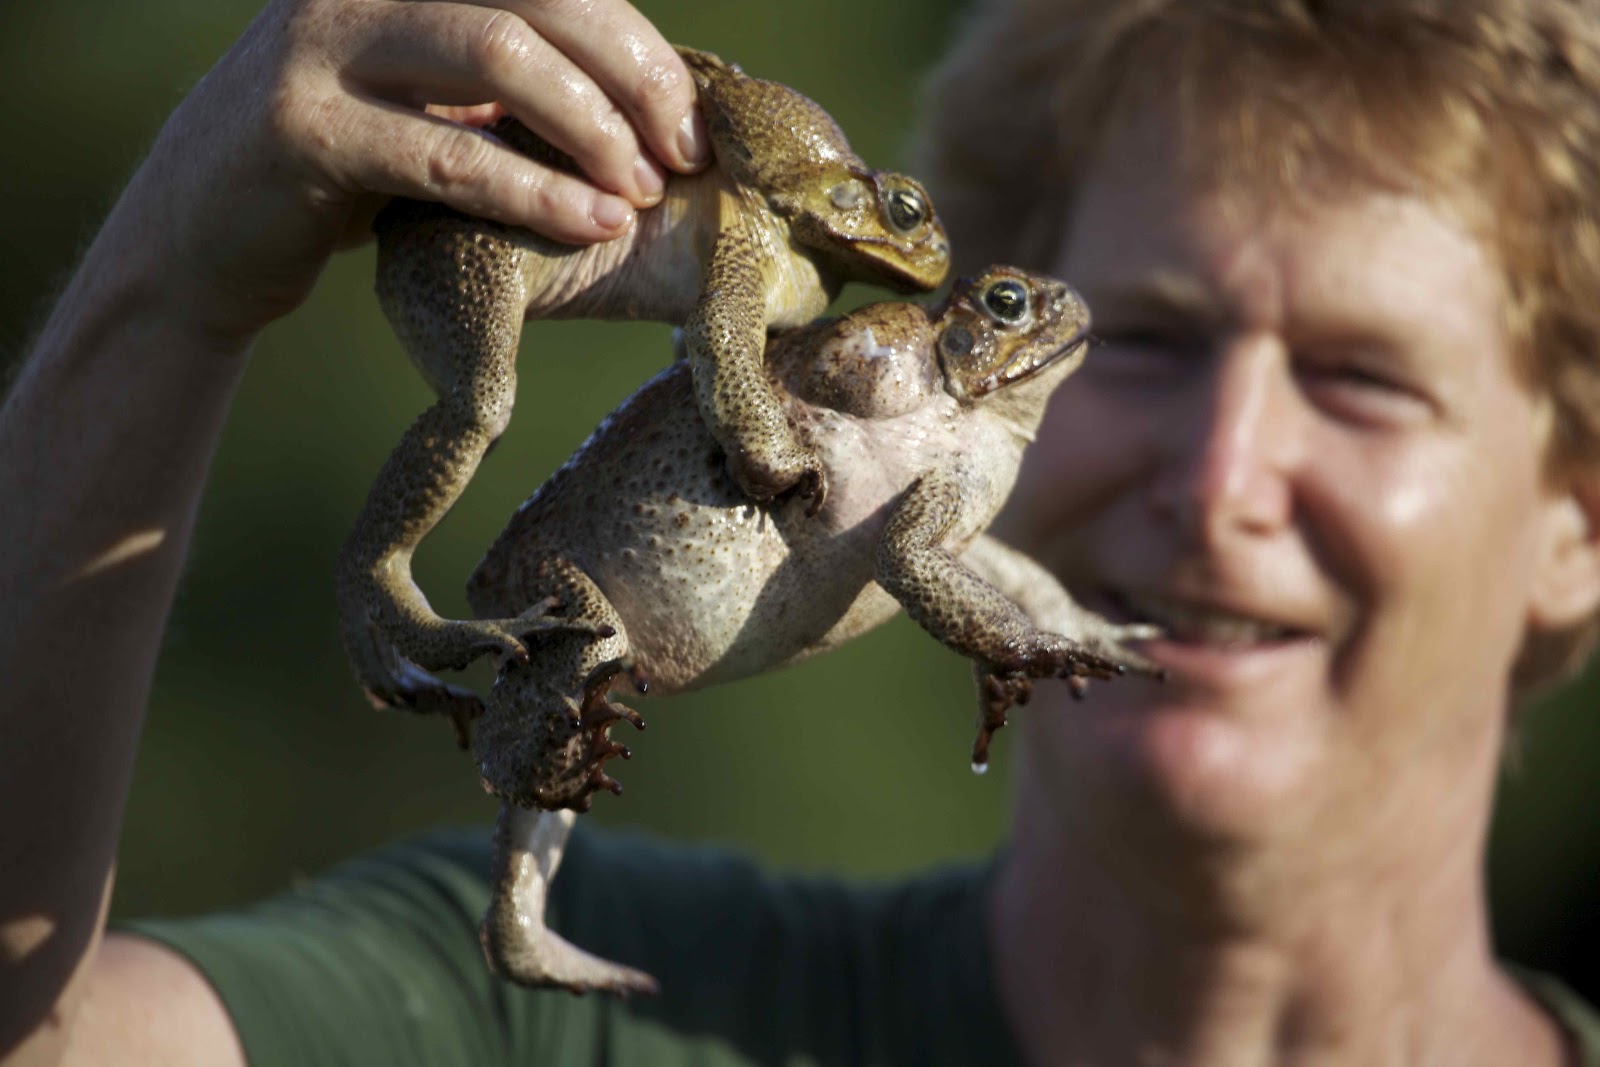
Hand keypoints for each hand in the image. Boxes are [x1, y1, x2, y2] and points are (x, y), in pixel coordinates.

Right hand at [134, 0, 707, 337]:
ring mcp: (324, 44)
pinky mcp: (306, 128)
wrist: (200, 232)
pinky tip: (594, 222)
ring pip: (500, 54)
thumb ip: (499, 74)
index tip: (687, 114)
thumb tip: (641, 96)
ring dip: (593, 126)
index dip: (632, 38)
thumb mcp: (422, 97)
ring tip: (640, 191)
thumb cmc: (341, 168)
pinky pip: (451, 154)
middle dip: (632, 74)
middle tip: (682, 152)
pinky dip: (539, 190)